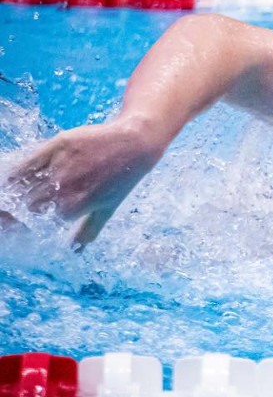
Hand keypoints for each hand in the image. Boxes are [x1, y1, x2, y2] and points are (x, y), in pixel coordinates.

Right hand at [6, 117, 165, 245]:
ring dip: (9, 194)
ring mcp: (60, 165)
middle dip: (6, 213)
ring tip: (4, 200)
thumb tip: (75, 251)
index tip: (6, 230)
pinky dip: (15, 173)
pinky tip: (9, 179)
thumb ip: (88, 230)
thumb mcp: (107, 209)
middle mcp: (65, 188)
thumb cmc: (122, 179)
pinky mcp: (58, 145)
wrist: (134, 145)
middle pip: (23, 204)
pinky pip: (28, 161)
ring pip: (22, 183)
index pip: (34, 222)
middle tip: (3, 217)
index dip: (15, 227)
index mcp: (74, 207)